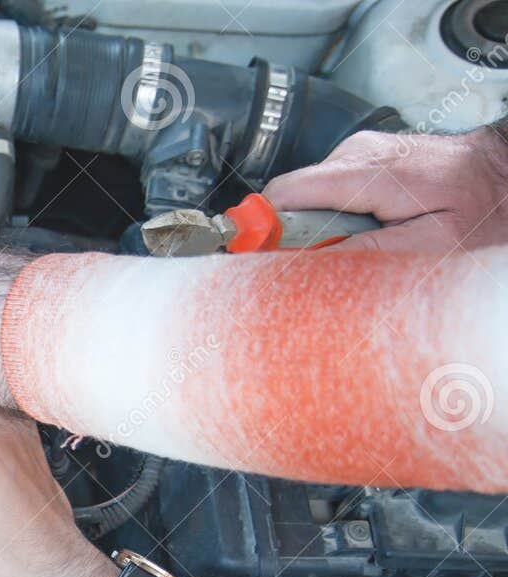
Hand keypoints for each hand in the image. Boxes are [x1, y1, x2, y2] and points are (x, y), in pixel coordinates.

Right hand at [263, 127, 507, 251]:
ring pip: (306, 196)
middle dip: (296, 234)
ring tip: (354, 241)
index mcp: (368, 172)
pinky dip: (331, 213)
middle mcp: (356, 152)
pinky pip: (324, 190)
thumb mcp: (430, 244)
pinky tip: (361, 225)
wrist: (503, 173)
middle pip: (292, 198)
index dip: (263, 227)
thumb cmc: (478, 207)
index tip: (252, 256)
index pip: (286, 193)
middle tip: (319, 262)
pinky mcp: (360, 156)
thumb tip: (307, 266)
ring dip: (318, 225)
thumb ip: (365, 253)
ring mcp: (357, 150)